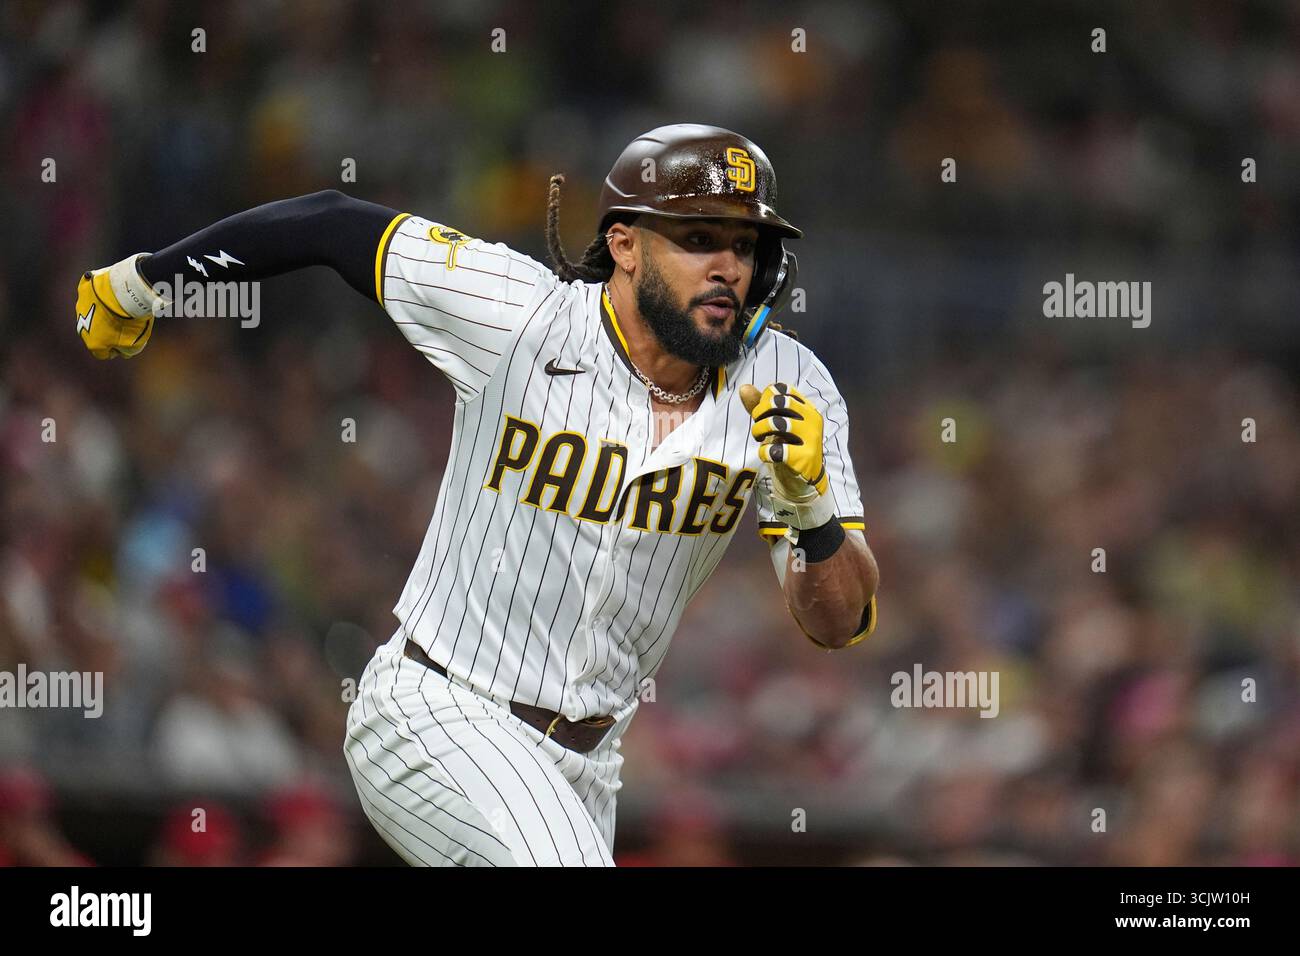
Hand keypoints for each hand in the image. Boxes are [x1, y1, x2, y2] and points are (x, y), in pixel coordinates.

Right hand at [76, 265, 153, 358]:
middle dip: (107, 330)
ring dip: (103, 312)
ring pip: (92, 313)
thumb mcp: (136, 343)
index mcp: (93, 343)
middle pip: (95, 333)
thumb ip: (128, 351)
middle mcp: (81, 326)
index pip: (102, 353)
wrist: (126, 293)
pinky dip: (99, 295)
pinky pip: (91, 294)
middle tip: (124, 323)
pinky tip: (112, 292)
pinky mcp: (83, 290)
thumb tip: (123, 351)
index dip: (115, 350)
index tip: (125, 342)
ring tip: (120, 307)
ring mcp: (80, 307)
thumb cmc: (131, 321)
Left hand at [739, 382, 834, 528]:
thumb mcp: (774, 423)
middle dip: (760, 412)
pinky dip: (765, 452)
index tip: (762, 413)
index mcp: (807, 407)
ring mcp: (811, 438)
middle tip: (757, 425)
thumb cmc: (788, 446)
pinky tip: (768, 454)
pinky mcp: (805, 458)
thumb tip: (744, 388)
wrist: (803, 480)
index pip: (782, 390)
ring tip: (759, 439)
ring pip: (777, 423)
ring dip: (760, 430)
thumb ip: (760, 406)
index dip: (765, 399)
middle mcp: (812, 419)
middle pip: (779, 402)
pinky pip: (776, 449)